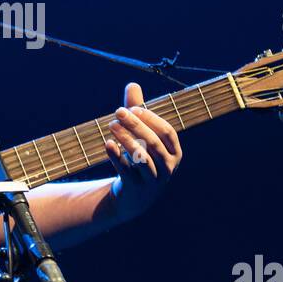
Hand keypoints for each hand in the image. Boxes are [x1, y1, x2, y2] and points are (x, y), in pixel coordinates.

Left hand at [102, 82, 182, 221]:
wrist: (134, 197)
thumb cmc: (140, 158)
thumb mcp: (141, 135)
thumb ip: (137, 111)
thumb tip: (132, 84)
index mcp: (174, 152)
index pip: (167, 132)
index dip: (151, 119)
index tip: (133, 108)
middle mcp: (168, 167)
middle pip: (154, 143)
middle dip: (136, 126)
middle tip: (118, 111)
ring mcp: (154, 180)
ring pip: (142, 158)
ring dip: (126, 140)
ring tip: (111, 125)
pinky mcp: (137, 189)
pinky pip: (127, 172)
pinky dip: (117, 157)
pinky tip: (108, 144)